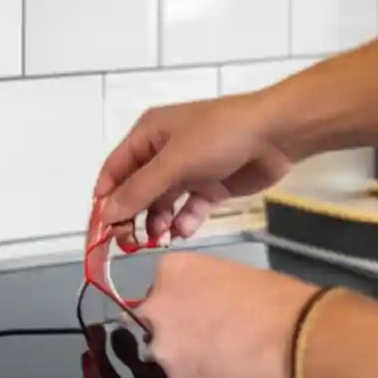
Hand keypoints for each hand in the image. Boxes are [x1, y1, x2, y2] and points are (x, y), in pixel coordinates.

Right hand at [89, 92, 296, 243]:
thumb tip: (105, 214)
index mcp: (147, 136)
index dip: (105, 200)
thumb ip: (138, 191)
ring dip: (157, 221)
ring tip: (159, 237)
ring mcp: (187, 170)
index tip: (101, 230)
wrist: (276, 135)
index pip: (114, 171)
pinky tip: (184, 231)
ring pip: (161, 203)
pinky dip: (184, 221)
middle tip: (129, 242)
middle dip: (131, 216)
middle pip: (135, 191)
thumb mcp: (173, 163)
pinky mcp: (209, 186)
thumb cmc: (218, 138)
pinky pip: (188, 208)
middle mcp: (162, 152)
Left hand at [139, 252, 318, 377]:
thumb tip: (202, 310)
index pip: (161, 291)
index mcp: (171, 272)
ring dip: (187, 365)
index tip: (201, 315)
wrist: (300, 343)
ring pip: (168, 361)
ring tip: (224, 369)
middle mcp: (156, 310)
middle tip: (211, 344)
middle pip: (155, 326)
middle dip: (177, 335)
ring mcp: (165, 352)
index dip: (181, 306)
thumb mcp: (234, 276)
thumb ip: (203, 292)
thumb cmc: (279, 301)